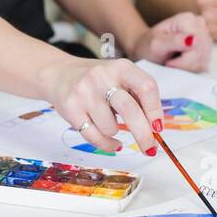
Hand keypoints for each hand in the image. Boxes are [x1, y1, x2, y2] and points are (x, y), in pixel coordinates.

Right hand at [39, 56, 163, 155]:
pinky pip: (95, 137)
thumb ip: (137, 96)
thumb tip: (156, 129)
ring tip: (108, 122)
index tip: (158, 128)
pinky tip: (111, 141)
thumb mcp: (119, 77)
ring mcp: (84, 92)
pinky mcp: (71, 109)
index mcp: (121, 67)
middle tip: (150, 149)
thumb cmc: (97, 81)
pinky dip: (107, 144)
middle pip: (130, 110)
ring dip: (115, 132)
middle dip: (143, 135)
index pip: (147, 87)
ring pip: (111, 128)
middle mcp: (102, 77)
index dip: (155, 111)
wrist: (58, 74)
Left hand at [130, 11, 212, 70]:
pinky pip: (203, 64)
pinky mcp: (205, 48)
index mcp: (188, 19)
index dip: (184, 60)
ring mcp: (204, 36)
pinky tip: (179, 64)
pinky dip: (190, 69)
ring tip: (173, 63)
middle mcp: (199, 24)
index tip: (168, 63)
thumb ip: (174, 41)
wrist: (145, 49)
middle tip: (169, 63)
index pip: (197, 46)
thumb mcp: (156, 44)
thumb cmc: (148, 45)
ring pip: (204, 61)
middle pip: (202, 54)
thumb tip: (194, 40)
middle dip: (185, 65)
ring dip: (187, 68)